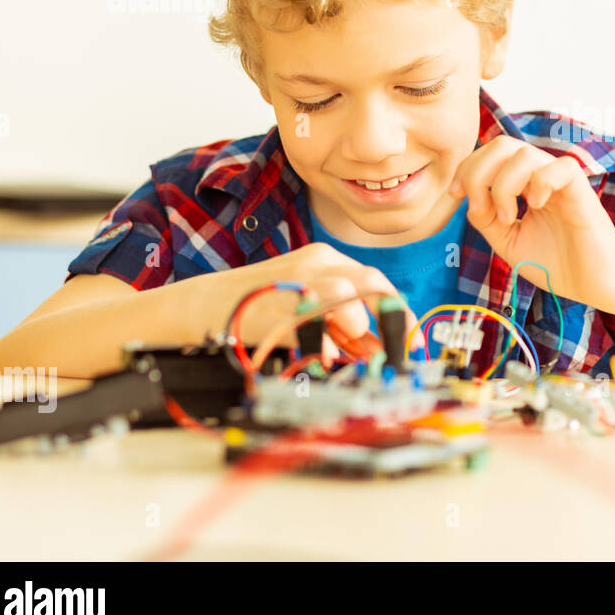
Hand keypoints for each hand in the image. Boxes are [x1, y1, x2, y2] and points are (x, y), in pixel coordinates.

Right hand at [206, 243, 418, 361]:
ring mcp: (294, 279)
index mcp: (325, 260)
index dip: (398, 311)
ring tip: (351, 343)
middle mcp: (314, 263)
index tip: (412, 339)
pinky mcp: (274, 303)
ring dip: (357, 323)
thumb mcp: (307, 306)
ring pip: (346, 291)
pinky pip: (310, 321)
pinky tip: (322, 354)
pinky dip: (321, 341)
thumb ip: (343, 325)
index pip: (375, 280)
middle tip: (399, 346)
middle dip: (391, 316)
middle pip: (370, 280)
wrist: (202, 306)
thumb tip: (381, 349)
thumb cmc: (259, 307)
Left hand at [448, 135, 614, 310]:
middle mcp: (540, 176)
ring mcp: (561, 182)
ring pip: (524, 154)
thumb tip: (470, 198)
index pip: (490, 155)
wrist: (592, 285)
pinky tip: (535, 206)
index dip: (466, 168)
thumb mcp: (508, 241)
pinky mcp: (581, 191)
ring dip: (504, 185)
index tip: (455, 194)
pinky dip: (539, 184)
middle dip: (478, 171)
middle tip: (480, 206)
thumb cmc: (556, 263)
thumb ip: (486, 219)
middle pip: (502, 144)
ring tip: (509, 217)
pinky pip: (560, 167)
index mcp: (523, 184)